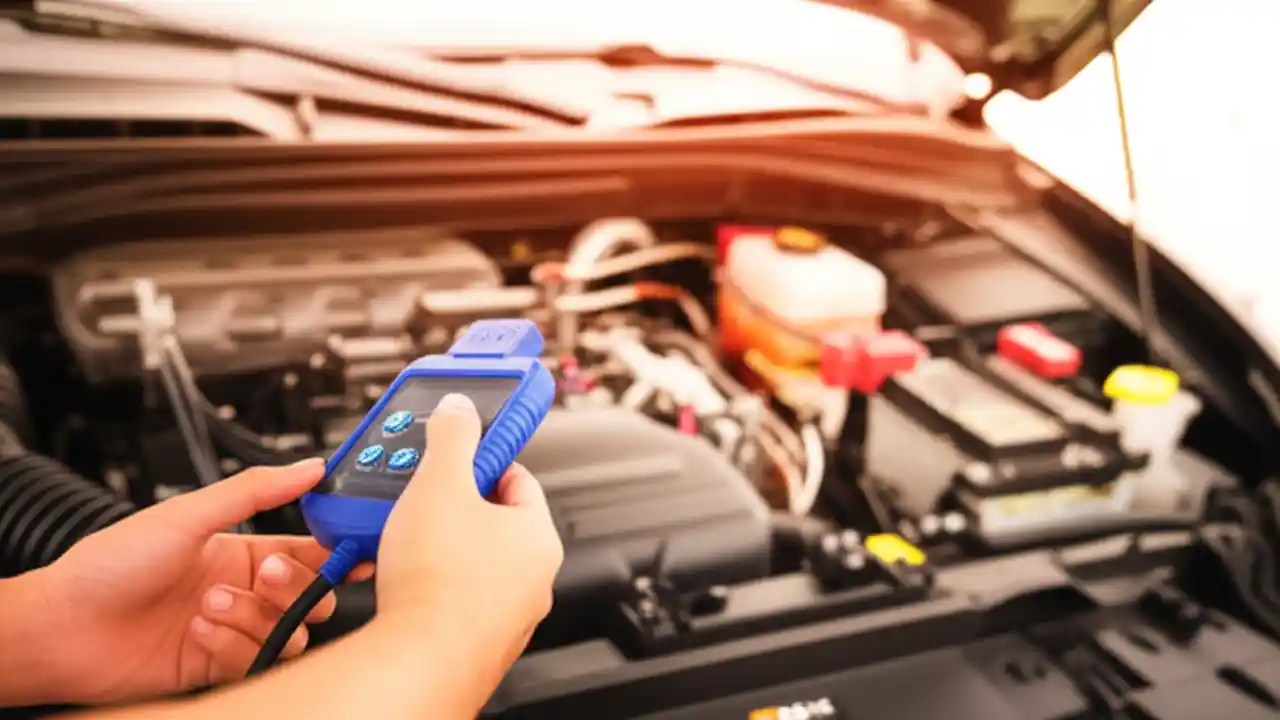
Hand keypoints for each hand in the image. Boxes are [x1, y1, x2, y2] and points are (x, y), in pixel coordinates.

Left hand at [29, 459, 370, 702]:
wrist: (62, 627)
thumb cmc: (111, 565)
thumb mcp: (187, 515)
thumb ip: (254, 491)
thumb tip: (310, 467)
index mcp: (243, 552)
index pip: (310, 550)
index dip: (339, 550)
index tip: (357, 550)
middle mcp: (244, 592)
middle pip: (313, 596)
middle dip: (296, 587)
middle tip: (263, 577)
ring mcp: (233, 630)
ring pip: (289, 632)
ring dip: (253, 617)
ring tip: (208, 606)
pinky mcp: (218, 666)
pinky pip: (256, 659)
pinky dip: (230, 644)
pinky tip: (196, 631)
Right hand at [376, 393, 562, 706]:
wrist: (419, 658)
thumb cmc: (440, 581)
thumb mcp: (440, 483)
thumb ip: (452, 437)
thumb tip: (460, 409)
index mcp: (537, 536)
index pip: (516, 479)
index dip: (481, 459)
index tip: (459, 450)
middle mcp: (532, 578)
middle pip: (490, 521)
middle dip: (451, 504)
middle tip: (420, 495)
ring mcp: (506, 613)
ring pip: (470, 562)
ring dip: (437, 545)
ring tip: (402, 535)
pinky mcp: (475, 641)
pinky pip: (452, 598)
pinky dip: (429, 584)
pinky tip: (402, 579)